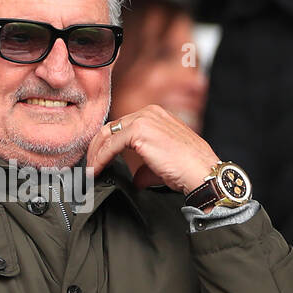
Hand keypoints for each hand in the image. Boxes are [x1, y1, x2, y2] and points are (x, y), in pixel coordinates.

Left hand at [86, 105, 219, 194]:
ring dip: (95, 155)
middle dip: (96, 148)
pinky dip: (100, 159)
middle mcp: (149, 113)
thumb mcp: (162, 164)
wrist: (202, 171)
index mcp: (155, 115)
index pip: (121, 127)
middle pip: (110, 128)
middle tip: (90, 167)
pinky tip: (96, 172)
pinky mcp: (139, 132)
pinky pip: (110, 146)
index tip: (99, 162)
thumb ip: (145, 167)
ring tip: (91, 172)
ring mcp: (144, 120)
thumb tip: (136, 179)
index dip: (106, 145)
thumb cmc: (189, 168)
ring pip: (107, 135)